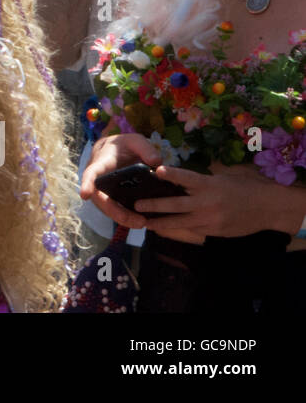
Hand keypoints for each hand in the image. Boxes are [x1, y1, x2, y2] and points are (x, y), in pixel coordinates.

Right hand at [80, 132, 161, 228]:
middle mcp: (98, 180)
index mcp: (101, 163)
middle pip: (100, 199)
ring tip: (142, 224)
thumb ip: (146, 148)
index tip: (84, 195)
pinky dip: (126, 218)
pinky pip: (114, 210)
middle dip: (115, 212)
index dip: (87, 184)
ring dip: (122, 218)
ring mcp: (103, 191)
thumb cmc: (124, 145)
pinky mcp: (111, 198)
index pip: (91, 174)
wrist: (115, 150)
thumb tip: (157, 162)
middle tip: (138, 221)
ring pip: (107, 208)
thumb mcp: (135, 140)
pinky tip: (142, 221)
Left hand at [140, 163, 288, 241]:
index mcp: (209, 185)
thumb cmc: (244, 187)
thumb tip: (178, 179)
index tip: (156, 171)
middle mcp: (207, 203)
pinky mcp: (213, 231)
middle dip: (154, 205)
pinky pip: (192, 229)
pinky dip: (179, 228)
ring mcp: (210, 220)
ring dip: (161, 223)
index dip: (171, 175)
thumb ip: (200, 180)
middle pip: (176, 205)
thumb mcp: (222, 178)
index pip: (187, 178)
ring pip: (180, 223)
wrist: (267, 208)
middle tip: (136, 204)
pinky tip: (165, 228)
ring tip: (145, 223)